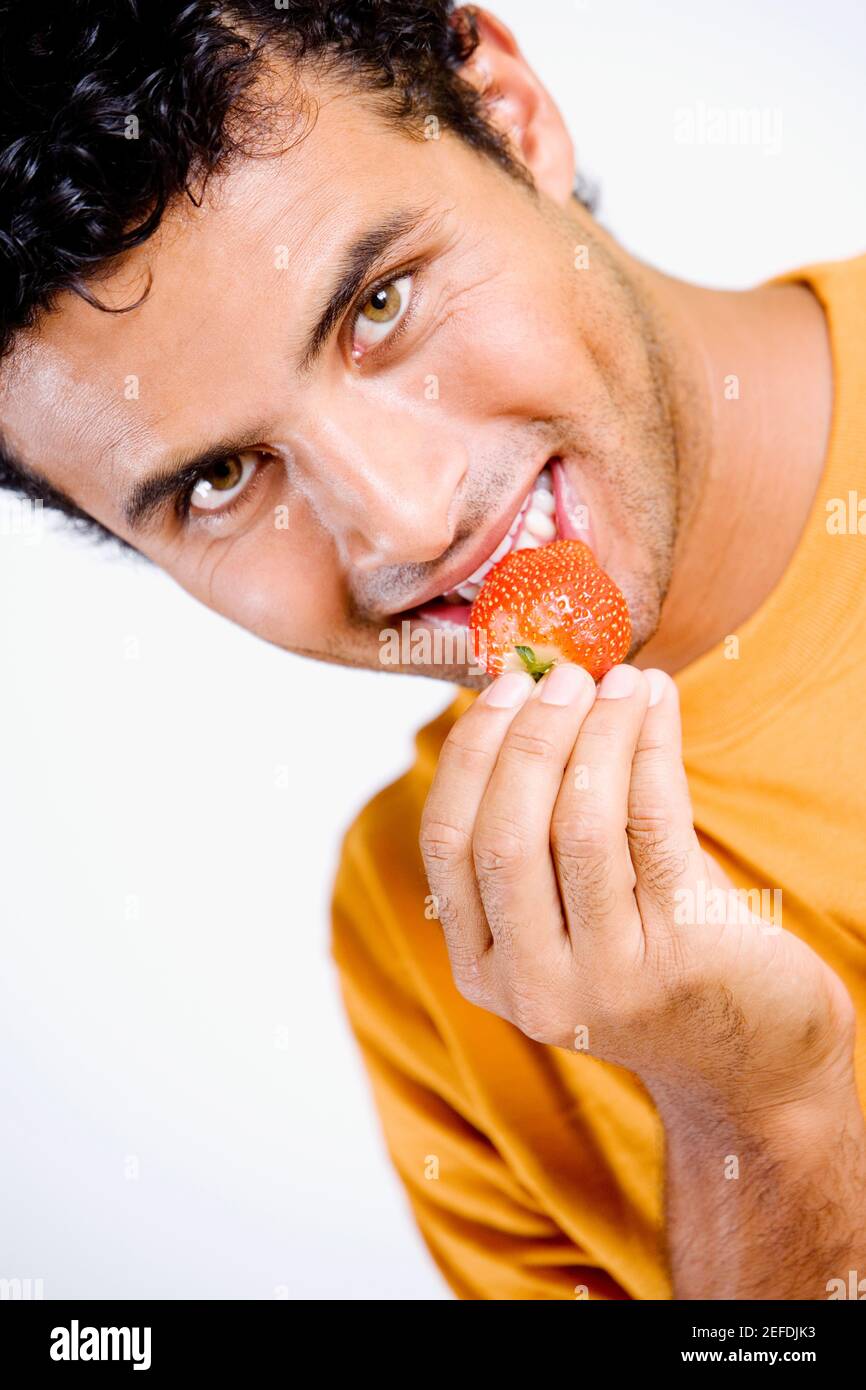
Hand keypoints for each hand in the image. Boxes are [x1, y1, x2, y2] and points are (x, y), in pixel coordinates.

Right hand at [420, 663, 855, 1116]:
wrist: (753, 1046)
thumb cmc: (654, 951)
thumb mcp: (571, 910)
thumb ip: (532, 834)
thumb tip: (523, 697)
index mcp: (482, 969)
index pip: (448, 842)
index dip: (472, 753)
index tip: (506, 687)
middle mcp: (532, 986)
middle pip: (506, 835)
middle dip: (532, 738)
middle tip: (565, 675)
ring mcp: (608, 981)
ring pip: (581, 827)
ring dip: (600, 734)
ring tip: (623, 680)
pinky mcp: (682, 955)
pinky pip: (655, 826)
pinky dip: (652, 749)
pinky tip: (659, 707)